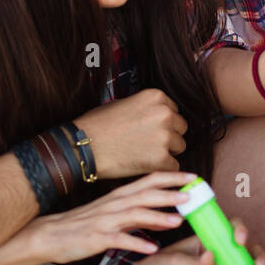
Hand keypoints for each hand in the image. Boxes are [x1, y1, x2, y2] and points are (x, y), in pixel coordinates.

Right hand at [0, 171, 194, 264]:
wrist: (50, 234)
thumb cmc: (83, 223)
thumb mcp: (113, 212)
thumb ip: (137, 210)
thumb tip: (165, 211)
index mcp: (120, 196)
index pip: (149, 181)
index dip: (171, 177)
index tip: (193, 176)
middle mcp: (114, 204)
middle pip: (146, 194)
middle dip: (170, 193)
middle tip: (192, 195)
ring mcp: (105, 220)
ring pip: (135, 215)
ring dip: (158, 217)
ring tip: (178, 220)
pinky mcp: (97, 238)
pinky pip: (119, 240)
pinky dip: (137, 244)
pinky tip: (152, 248)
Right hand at [74, 89, 188, 178]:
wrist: (83, 147)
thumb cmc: (99, 125)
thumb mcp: (125, 103)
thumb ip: (147, 108)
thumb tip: (162, 115)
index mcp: (156, 97)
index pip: (174, 112)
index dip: (162, 123)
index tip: (149, 130)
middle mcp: (164, 114)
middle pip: (180, 128)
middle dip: (168, 137)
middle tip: (147, 144)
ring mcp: (164, 136)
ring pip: (179, 147)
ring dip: (166, 152)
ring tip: (143, 154)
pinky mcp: (161, 159)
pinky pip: (173, 166)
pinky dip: (161, 168)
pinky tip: (143, 165)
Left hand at [126, 219, 264, 264]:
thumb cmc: (158, 264)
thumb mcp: (173, 260)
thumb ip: (192, 261)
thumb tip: (211, 257)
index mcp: (208, 239)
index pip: (230, 229)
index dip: (240, 231)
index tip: (240, 240)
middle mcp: (217, 254)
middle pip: (245, 251)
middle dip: (257, 255)